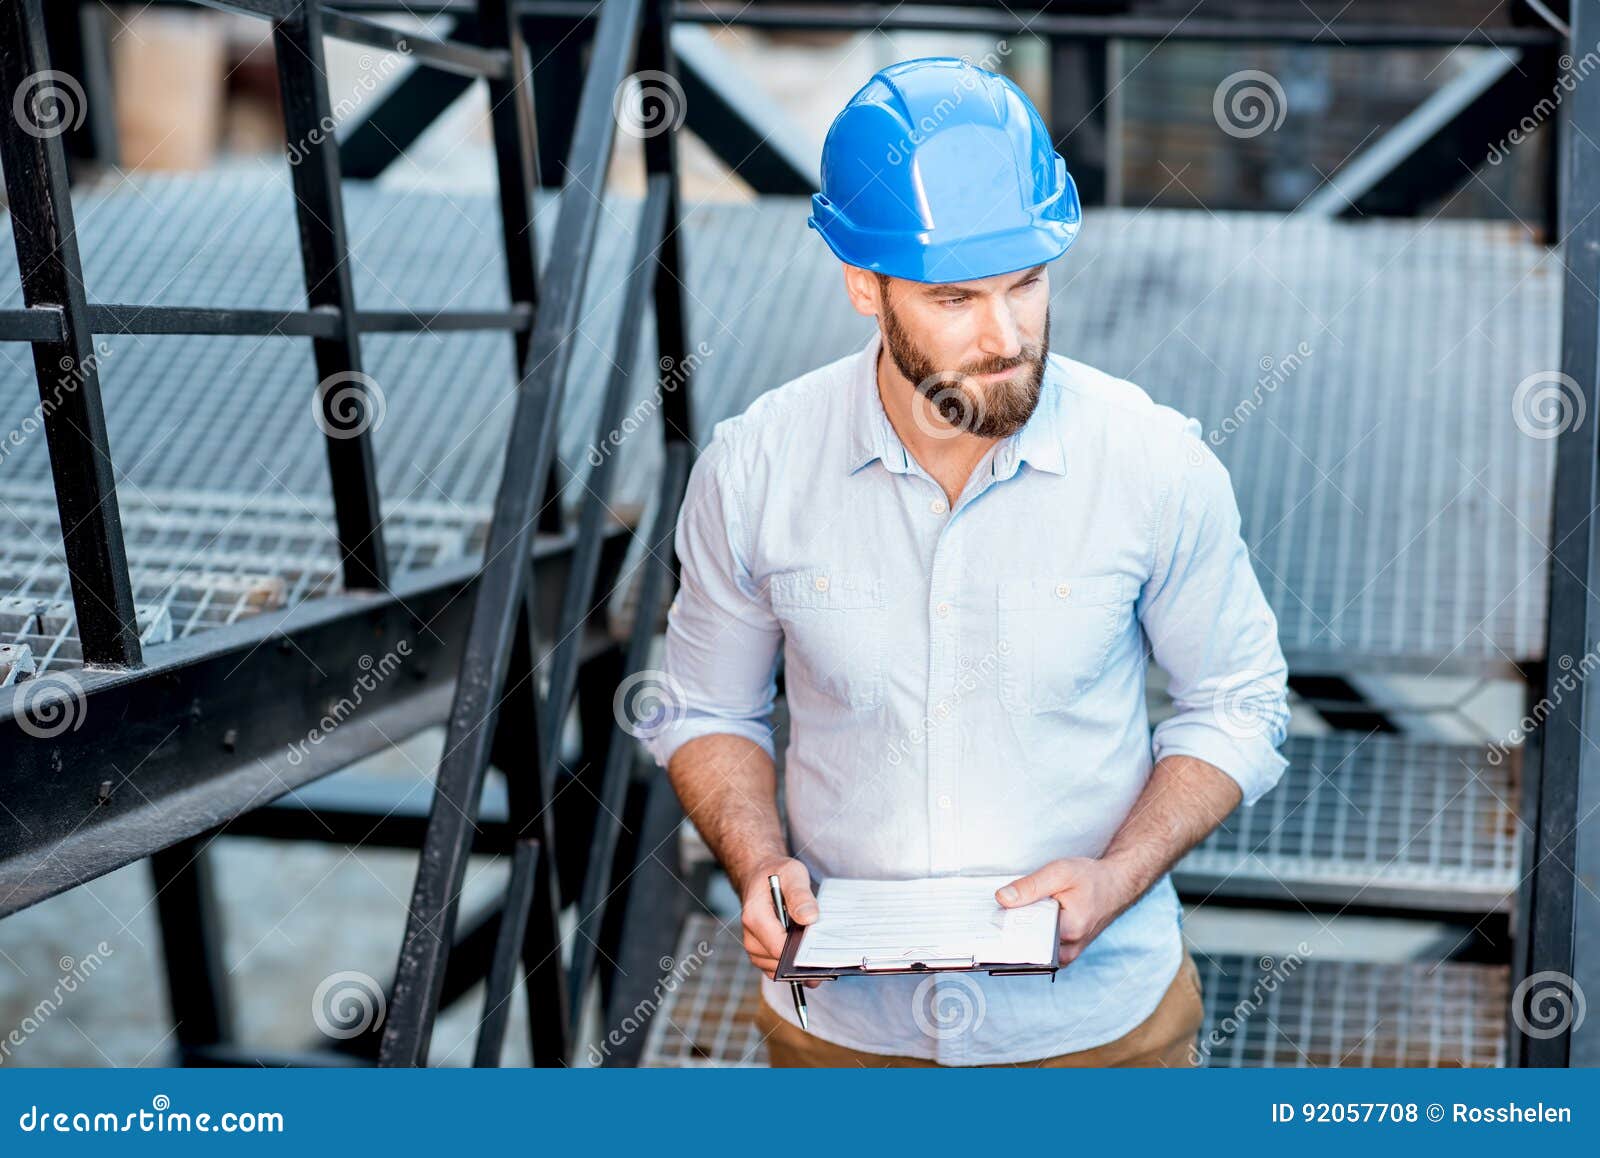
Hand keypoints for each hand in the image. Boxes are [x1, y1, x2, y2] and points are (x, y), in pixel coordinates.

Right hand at [739, 857, 822, 986]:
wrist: (760, 877)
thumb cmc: (776, 874)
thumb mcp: (792, 873)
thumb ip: (800, 895)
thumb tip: (810, 918)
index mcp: (755, 918)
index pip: (779, 948)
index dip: (801, 950)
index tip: (820, 944)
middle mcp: (751, 938)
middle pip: (780, 963)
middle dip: (801, 957)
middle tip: (822, 945)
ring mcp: (755, 950)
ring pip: (780, 971)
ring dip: (798, 963)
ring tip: (812, 944)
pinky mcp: (762, 956)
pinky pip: (780, 971)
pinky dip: (793, 967)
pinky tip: (806, 955)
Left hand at [995, 857, 1136, 965]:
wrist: (1116, 885)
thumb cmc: (1091, 878)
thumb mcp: (1060, 872)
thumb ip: (1031, 886)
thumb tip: (1002, 899)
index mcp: (1068, 931)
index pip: (1025, 937)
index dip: (1004, 928)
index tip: (986, 922)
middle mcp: (1067, 951)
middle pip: (1025, 946)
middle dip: (1007, 931)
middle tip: (989, 918)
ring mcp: (1065, 956)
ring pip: (1029, 950)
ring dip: (1015, 934)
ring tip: (1005, 918)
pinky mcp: (1062, 954)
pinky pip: (1037, 949)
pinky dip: (1025, 936)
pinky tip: (1017, 922)